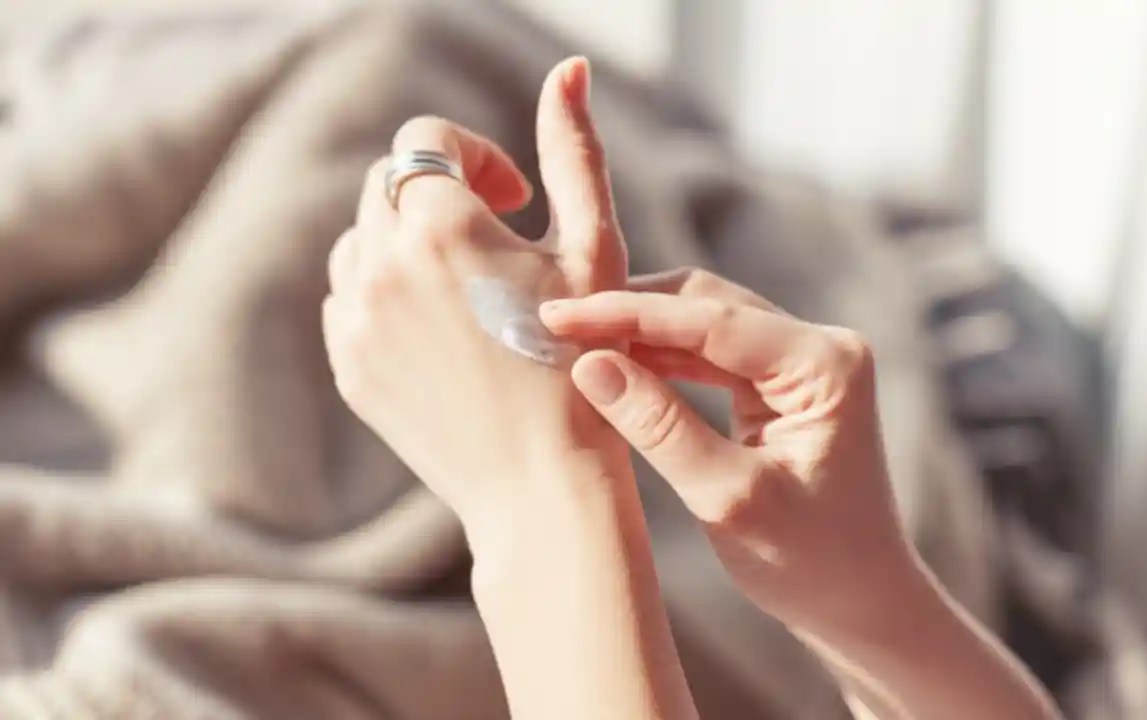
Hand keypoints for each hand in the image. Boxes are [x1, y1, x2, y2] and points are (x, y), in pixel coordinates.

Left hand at [323, 58, 627, 527]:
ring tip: (469, 289)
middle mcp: (381, 263)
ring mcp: (355, 319)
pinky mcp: (349, 365)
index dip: (476, 156)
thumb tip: (568, 68)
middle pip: (388, 184)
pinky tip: (446, 333)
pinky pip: (350, 300)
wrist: (544, 485)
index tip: (514, 199)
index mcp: (441, 224)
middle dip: (438, 194)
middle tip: (497, 240)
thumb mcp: (593, 250)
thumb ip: (574, 151)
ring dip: (406, 243)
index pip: (426, 139)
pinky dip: (387, 296)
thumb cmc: (588, 363)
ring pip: (361, 241)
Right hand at [539, 268, 913, 634]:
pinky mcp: (784, 384)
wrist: (861, 603)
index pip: (710, 319)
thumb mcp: (727, 498)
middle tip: (555, 322)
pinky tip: (615, 367)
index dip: (628, 312)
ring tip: (573, 343)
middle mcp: (820, 347)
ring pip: (705, 324)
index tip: (558, 312)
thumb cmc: (809, 563)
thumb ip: (659, 427)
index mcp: (825, 365)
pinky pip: (711, 355)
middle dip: (631, 312)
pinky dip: (662, 361)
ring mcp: (804, 363)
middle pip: (708, 305)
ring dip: (641, 334)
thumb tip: (589, 365)